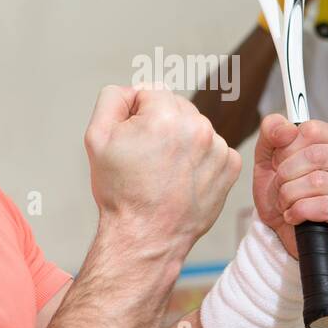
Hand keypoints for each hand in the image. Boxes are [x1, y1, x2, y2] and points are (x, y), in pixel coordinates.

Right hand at [85, 86, 241, 261]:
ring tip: (165, 171)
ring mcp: (218, 148)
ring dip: (182, 141)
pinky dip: (200, 159)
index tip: (134, 141)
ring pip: (195, 128)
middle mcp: (197, 127)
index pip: (151, 91)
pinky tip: (183, 178)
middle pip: (176, 107)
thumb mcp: (96, 137)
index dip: (136, 115)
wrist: (145, 236)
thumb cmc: (121, 192)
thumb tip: (134, 91)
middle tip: (147, 159)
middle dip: (160, 125)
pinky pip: (213, 149)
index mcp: (165, 115)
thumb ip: (113, 97)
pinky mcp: (230, 166)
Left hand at [251, 115, 327, 259]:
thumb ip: (271, 133)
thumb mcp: (267, 159)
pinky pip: (323, 207)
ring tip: (288, 205)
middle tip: (281, 189)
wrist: (281, 234)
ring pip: (316, 182)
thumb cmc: (283, 194)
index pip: (311, 130)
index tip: (279, 164)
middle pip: (314, 155)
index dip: (286, 149)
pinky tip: (296, 217)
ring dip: (290, 196)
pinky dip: (299, 213)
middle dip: (286, 175)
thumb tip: (285, 127)